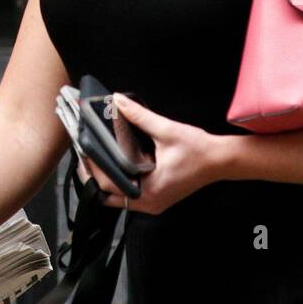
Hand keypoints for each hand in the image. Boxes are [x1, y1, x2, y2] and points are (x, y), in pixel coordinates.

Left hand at [77, 93, 226, 216]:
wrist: (220, 161)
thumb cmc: (196, 148)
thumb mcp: (166, 130)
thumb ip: (139, 116)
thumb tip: (117, 100)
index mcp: (149, 191)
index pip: (108, 185)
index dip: (92, 169)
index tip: (82, 151)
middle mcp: (149, 203)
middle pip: (110, 195)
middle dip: (95, 175)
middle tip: (84, 154)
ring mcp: (154, 203)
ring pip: (119, 197)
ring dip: (106, 179)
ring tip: (95, 157)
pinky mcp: (158, 198)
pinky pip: (130, 194)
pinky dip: (120, 181)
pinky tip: (115, 164)